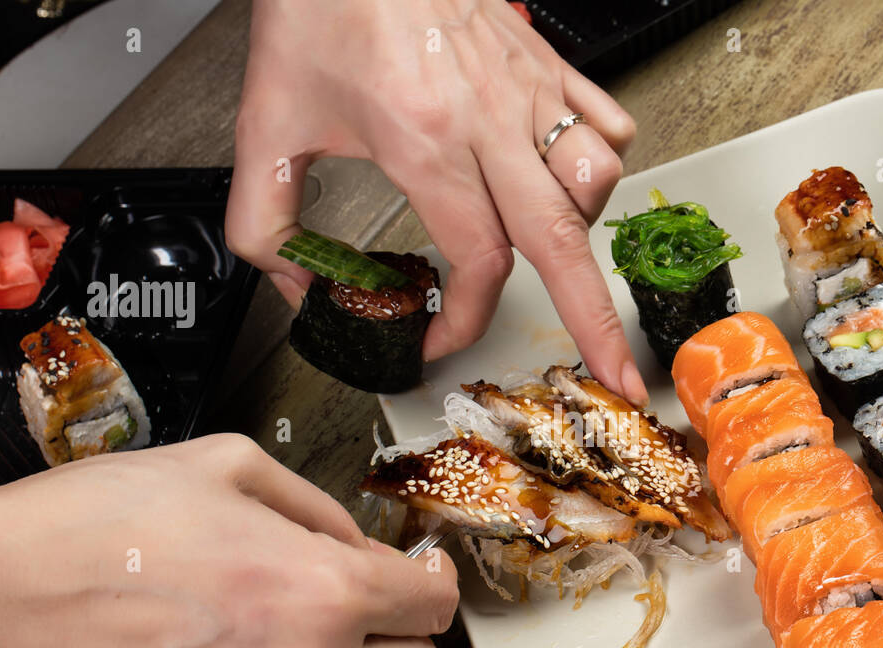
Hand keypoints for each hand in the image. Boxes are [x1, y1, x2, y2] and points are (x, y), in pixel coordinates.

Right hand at [0, 435, 458, 647]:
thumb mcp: (228, 465)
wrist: (11, 592)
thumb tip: (359, 542)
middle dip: (399, 628)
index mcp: (324, 586)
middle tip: (368, 609)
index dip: (433, 577)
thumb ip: (316, 506)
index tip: (422, 573)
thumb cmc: (102, 526)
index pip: (434, 601)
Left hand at [225, 0, 645, 404]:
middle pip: (564, 243)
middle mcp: (490, 118)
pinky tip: (567, 184)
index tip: (439, 338)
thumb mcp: (265, 122)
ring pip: (595, 183)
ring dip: (583, 234)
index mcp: (425, 138)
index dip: (463, 321)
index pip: (478, 261)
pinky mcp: (545, 62)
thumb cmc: (320, 8)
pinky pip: (608, 125)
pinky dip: (600, 168)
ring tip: (551, 256)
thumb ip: (264, 221)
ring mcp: (528, 88)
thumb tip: (298, 287)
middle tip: (619, 376)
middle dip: (596, 324)